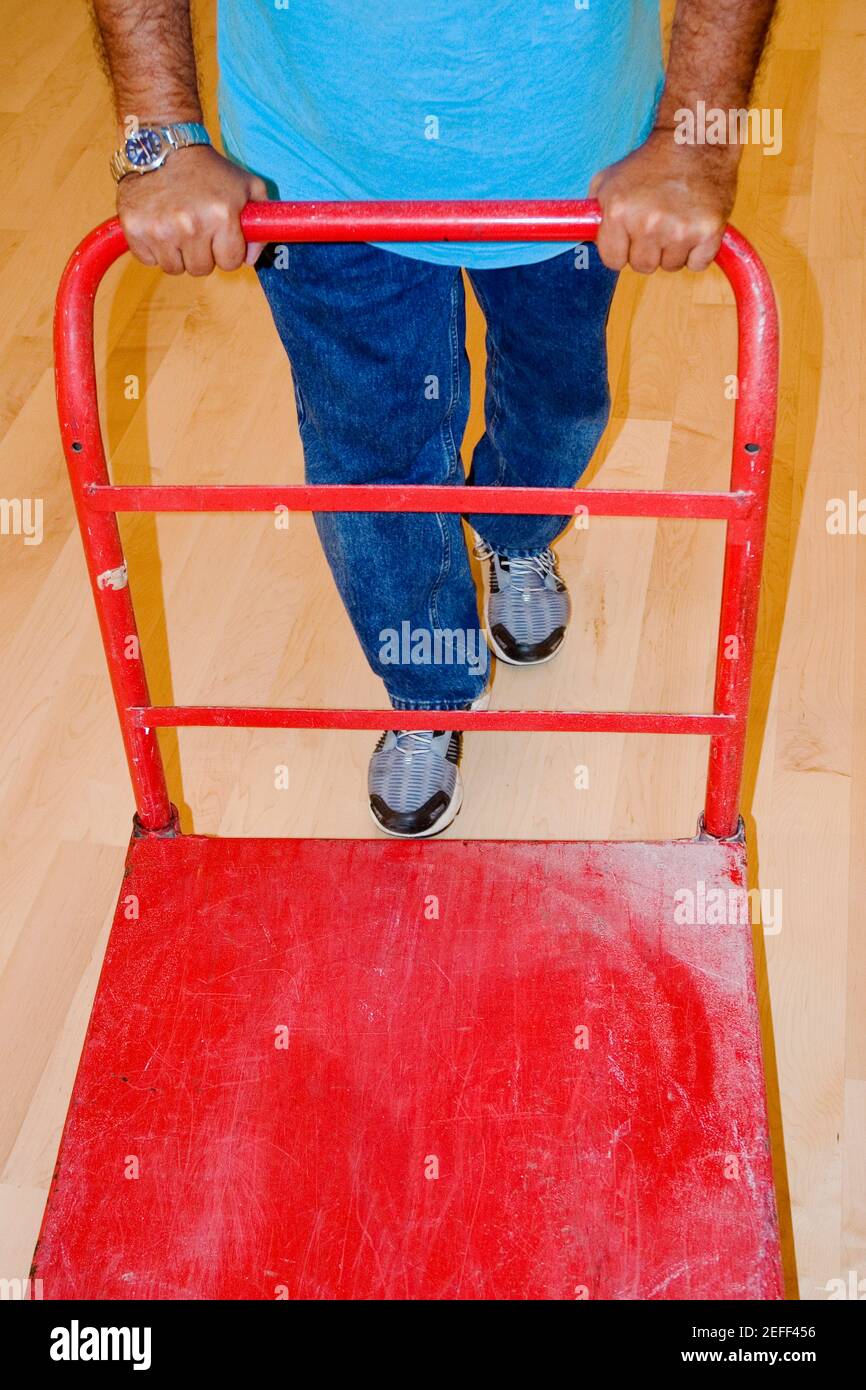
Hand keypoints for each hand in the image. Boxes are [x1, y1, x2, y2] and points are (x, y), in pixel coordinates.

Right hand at [117, 144, 267, 275]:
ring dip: (177, 253)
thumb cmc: (207, 168)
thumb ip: (261, 223)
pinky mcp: (135, 229)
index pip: (230, 263)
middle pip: (202, 269)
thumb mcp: (247, 186)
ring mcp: (160, 229)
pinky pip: (148, 260)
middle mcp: (191, 225)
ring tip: (177, 226)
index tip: (219, 235)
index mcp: (221, 215)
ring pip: (174, 268)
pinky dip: (153, 248)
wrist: (162, 144)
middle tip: (196, 227)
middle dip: (202, 253)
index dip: (226, 250)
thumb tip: (251, 258)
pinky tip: (158, 224)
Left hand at [589, 129, 738, 273]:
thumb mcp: (608, 179)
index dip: (622, 250)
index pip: (613, 261)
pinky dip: (698, 251)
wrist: (694, 139)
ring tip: (677, 218)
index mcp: (619, 211)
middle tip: (658, 223)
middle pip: (642, 266)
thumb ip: (593, 213)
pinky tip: (694, 225)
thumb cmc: (650, 162)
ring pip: (670, 266)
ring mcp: (679, 229)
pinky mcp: (708, 231)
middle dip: (648, 250)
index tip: (631, 236)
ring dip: (673, 250)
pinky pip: (697, 263)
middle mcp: (648, 223)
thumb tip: (582, 238)